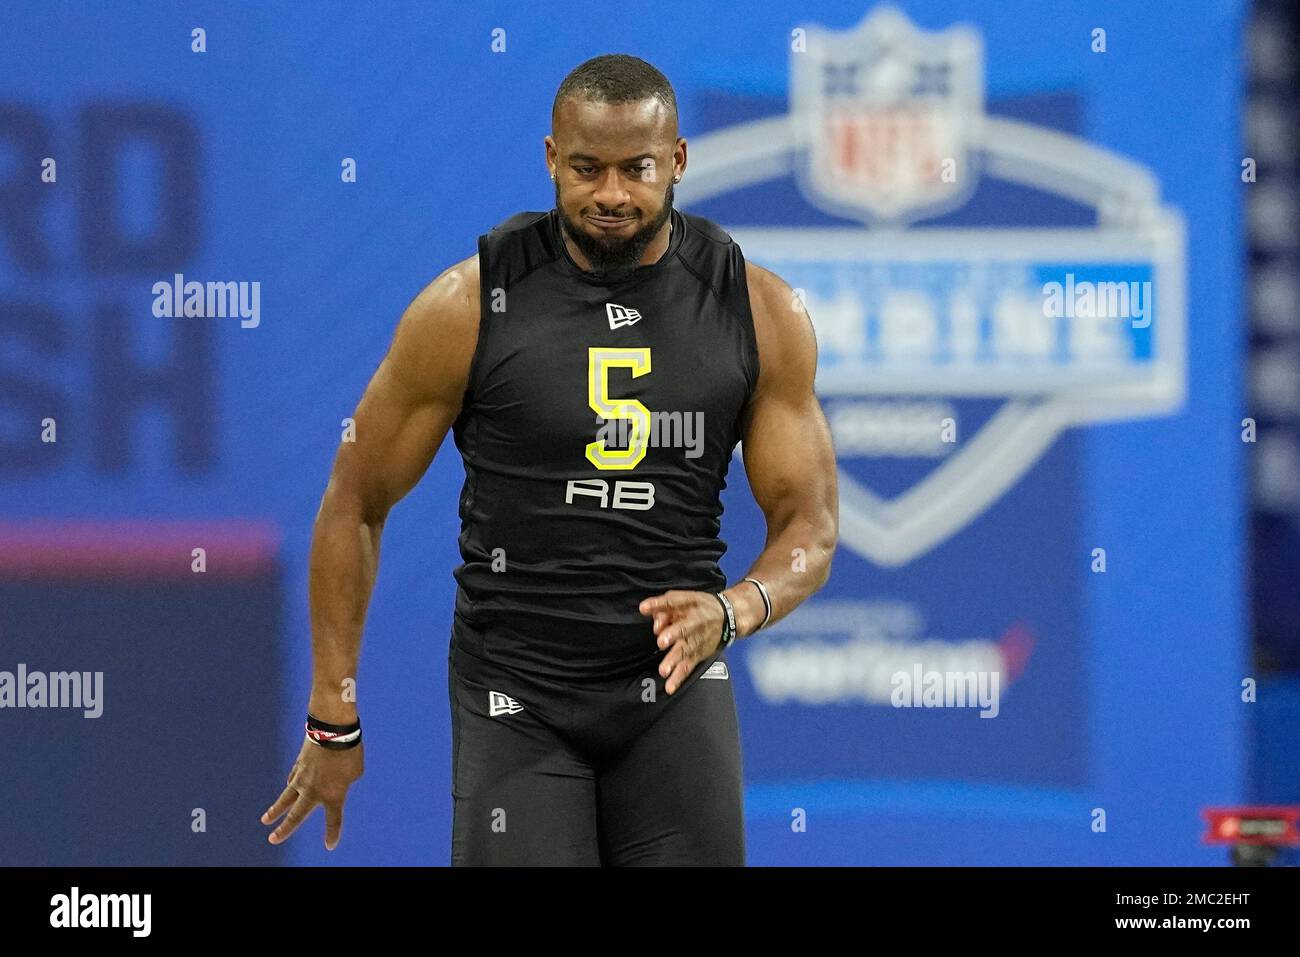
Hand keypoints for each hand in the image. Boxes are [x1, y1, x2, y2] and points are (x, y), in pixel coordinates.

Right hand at [261, 734, 363, 849]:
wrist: (332, 731)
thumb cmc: (349, 751)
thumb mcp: (355, 772)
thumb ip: (344, 782)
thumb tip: (334, 781)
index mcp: (333, 796)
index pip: (333, 820)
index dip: (332, 834)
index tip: (330, 845)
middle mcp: (313, 792)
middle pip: (296, 816)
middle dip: (284, 829)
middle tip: (273, 839)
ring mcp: (302, 779)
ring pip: (285, 799)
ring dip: (275, 810)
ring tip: (266, 820)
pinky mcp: (297, 766)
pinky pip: (292, 780)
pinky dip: (290, 786)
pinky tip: (287, 788)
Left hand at [639, 589, 726, 694]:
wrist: (728, 616)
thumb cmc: (701, 606)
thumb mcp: (684, 597)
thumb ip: (663, 604)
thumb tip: (646, 610)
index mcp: (689, 605)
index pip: (672, 602)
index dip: (658, 604)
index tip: (644, 608)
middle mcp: (694, 623)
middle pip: (683, 629)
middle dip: (673, 634)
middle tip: (662, 641)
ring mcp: (696, 640)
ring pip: (684, 650)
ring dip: (674, 660)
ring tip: (664, 670)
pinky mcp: (698, 654)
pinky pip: (687, 667)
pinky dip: (679, 677)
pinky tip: (670, 686)